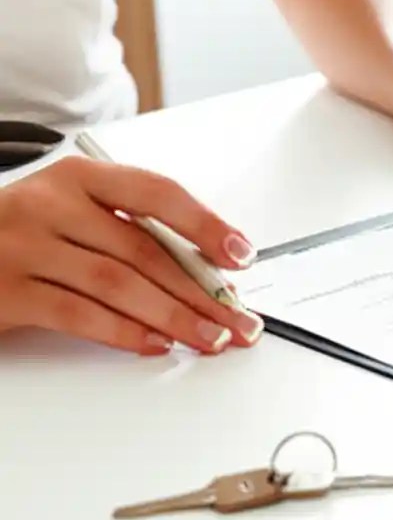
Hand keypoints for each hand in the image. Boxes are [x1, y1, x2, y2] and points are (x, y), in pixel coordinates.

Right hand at [0, 157, 263, 354]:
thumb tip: (206, 270)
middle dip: (202, 289)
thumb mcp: (72, 211)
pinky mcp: (5, 291)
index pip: (158, 194)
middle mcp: (50, 204)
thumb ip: (128, 230)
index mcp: (78, 177)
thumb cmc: (22, 231)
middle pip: (146, 249)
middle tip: (237, 317)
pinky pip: (79, 314)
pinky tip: (156, 343)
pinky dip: (125, 332)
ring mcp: (24, 247)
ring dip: (174, 316)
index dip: (206, 225)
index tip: (241, 255)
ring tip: (208, 337)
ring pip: (118, 283)